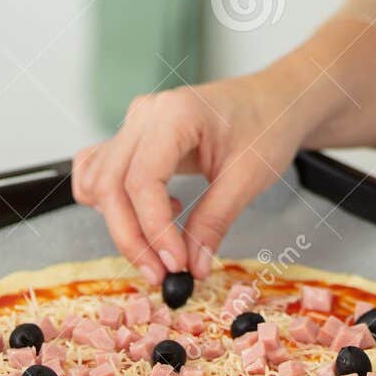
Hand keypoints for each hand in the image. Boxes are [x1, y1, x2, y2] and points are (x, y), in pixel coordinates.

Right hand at [72, 69, 309, 282]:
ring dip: (121, 224)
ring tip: (163, 242)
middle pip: (111, 185)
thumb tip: (191, 267)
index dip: (153, 229)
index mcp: (174, 113)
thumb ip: (214, 221)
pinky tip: (153, 212)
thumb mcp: (248, 177)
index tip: (174, 265)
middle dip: (132, 237)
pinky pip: (101, 172)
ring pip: (100, 182)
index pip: (141, 180)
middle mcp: (145, 114)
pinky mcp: (135, 137)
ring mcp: (135, 123)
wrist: (276, 100)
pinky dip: (113, 202)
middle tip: (161, 274)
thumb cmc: (268, 125)